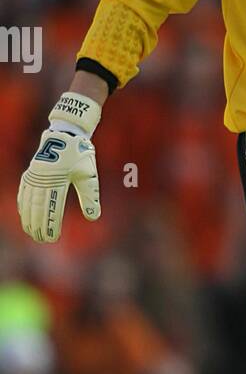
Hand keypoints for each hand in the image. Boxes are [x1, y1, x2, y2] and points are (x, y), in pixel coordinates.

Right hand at [18, 92, 101, 242]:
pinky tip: (24, 216)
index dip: (51, 223)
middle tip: (42, 240)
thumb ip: (90, 196)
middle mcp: (43, 179)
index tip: (53, 237)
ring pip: (29, 201)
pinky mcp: (30, 173)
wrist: (66, 134)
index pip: (53, 207)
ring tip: (32, 233)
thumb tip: (94, 217)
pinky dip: (23, 205)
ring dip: (29, 218)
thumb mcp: (89, 174)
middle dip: (39, 225)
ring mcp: (34, 176)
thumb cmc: (81, 154)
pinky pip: (24, 192)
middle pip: (38, 207)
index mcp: (58, 180)